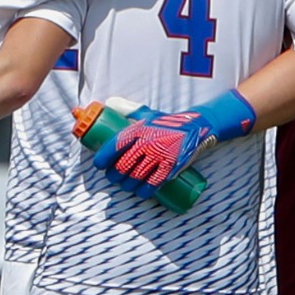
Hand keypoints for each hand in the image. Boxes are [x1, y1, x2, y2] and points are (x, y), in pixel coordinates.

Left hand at [94, 111, 217, 197]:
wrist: (195, 127)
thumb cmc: (166, 122)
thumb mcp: (147, 113)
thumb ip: (128, 108)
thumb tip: (108, 103)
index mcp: (139, 129)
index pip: (114, 145)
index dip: (103, 158)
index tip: (100, 165)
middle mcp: (147, 142)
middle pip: (122, 165)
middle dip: (114, 175)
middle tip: (113, 178)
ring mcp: (159, 155)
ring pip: (135, 177)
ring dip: (127, 185)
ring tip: (126, 185)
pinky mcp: (170, 166)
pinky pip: (153, 184)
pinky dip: (144, 191)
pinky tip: (141, 192)